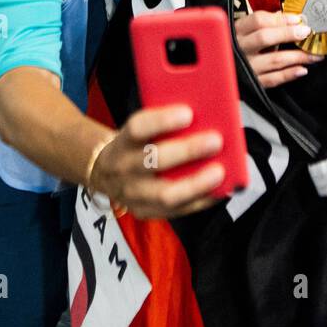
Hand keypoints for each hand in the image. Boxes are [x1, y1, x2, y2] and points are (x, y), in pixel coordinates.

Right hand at [89, 104, 225, 219]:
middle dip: (188, 151)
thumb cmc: (135, 147)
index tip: (188, 113)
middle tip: (216, 141)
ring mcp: (133, 194)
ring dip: (197, 183)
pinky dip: (202, 200)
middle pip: (155, 160)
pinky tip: (220, 190)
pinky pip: (178, 210)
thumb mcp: (139, 132)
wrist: (106, 174)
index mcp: (123, 141)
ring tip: (220, 171)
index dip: (162, 121)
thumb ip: (163, 125)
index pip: (138, 128)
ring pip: (167, 193)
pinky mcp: (146, 212)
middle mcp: (124, 168)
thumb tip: (204, 115)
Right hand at [234, 10, 324, 87]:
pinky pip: (273, 79)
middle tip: (307, 32)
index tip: (297, 18)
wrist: (219, 71)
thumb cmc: (236, 47)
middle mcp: (240, 48)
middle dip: (289, 34)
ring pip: (274, 59)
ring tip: (314, 55)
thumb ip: (263, 23)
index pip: (258, 20)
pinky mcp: (252, 83)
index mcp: (238, 31)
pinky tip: (302, 69)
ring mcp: (246, 66)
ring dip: (298, 56)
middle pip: (265, 37)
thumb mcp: (243, 31)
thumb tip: (288, 17)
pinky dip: (289, 74)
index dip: (280, 19)